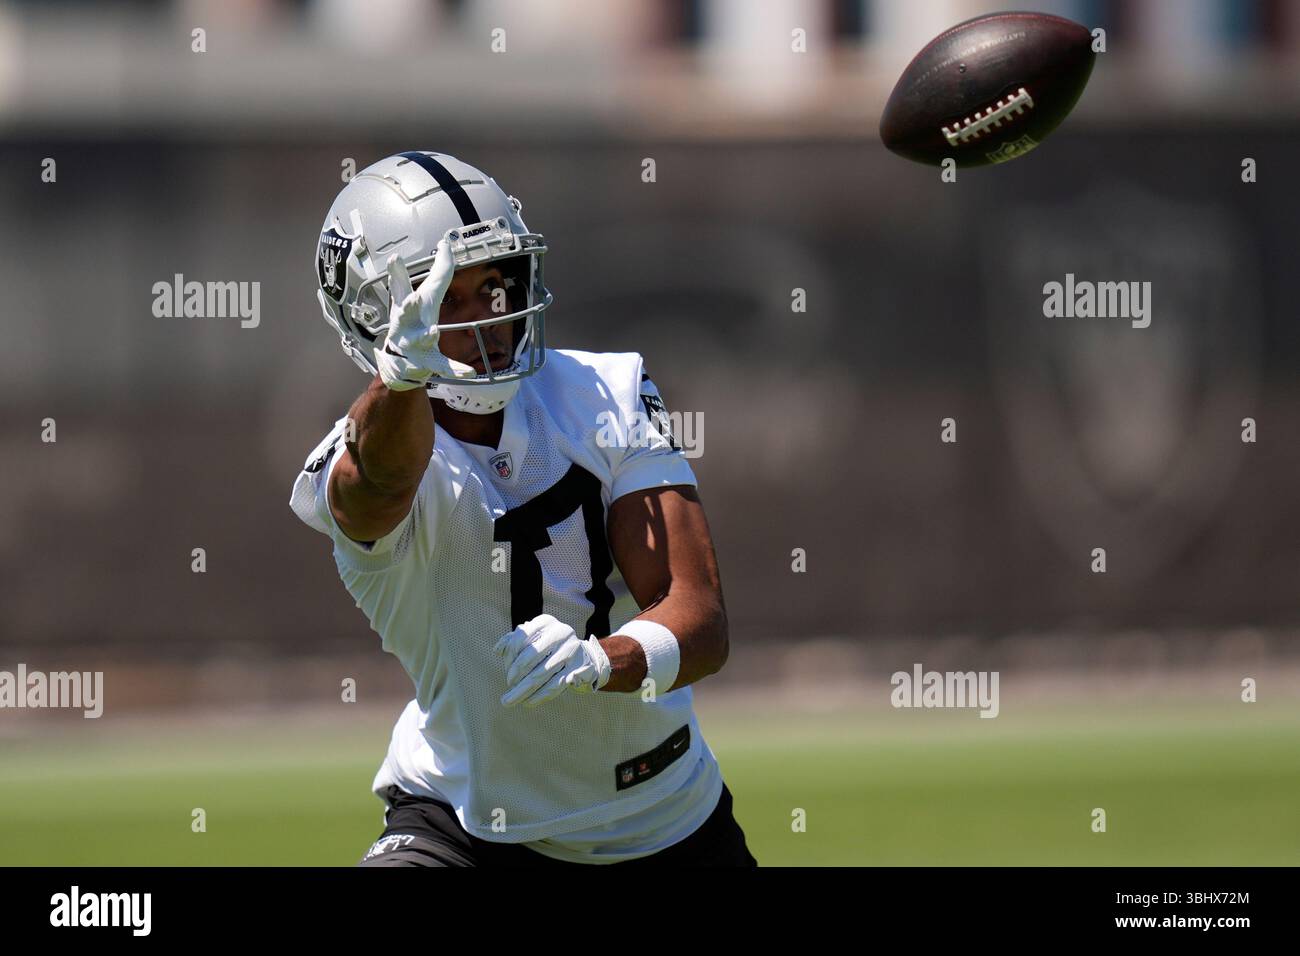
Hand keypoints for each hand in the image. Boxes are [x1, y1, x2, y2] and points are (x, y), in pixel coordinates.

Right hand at [374, 237, 457, 390]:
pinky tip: (469, 372)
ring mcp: (417, 345)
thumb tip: (395, 256)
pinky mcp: (429, 361)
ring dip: (426, 335)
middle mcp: (409, 326)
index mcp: (408, 309)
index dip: (426, 268)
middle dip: (408, 305)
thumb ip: (401, 280)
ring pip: (421, 340)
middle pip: (406, 313)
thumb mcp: (401, 304)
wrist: (399, 363)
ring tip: (432, 331)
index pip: (417, 285)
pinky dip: (455, 370)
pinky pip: (443, 367)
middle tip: (412, 296)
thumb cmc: (405, 327)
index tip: (443, 244)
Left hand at [494, 614, 611, 707]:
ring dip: (524, 690)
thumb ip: (513, 642)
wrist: (583, 655)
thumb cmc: (549, 647)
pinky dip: (540, 695)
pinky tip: (529, 701)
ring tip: (511, 701)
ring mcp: (571, 649)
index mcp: (545, 622)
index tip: (507, 673)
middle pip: (531, 657)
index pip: (520, 638)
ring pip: (542, 673)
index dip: (510, 657)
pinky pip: (555, 684)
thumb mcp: (533, 639)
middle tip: (505, 693)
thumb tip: (498, 650)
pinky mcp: (579, 666)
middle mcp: (560, 632)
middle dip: (515, 677)